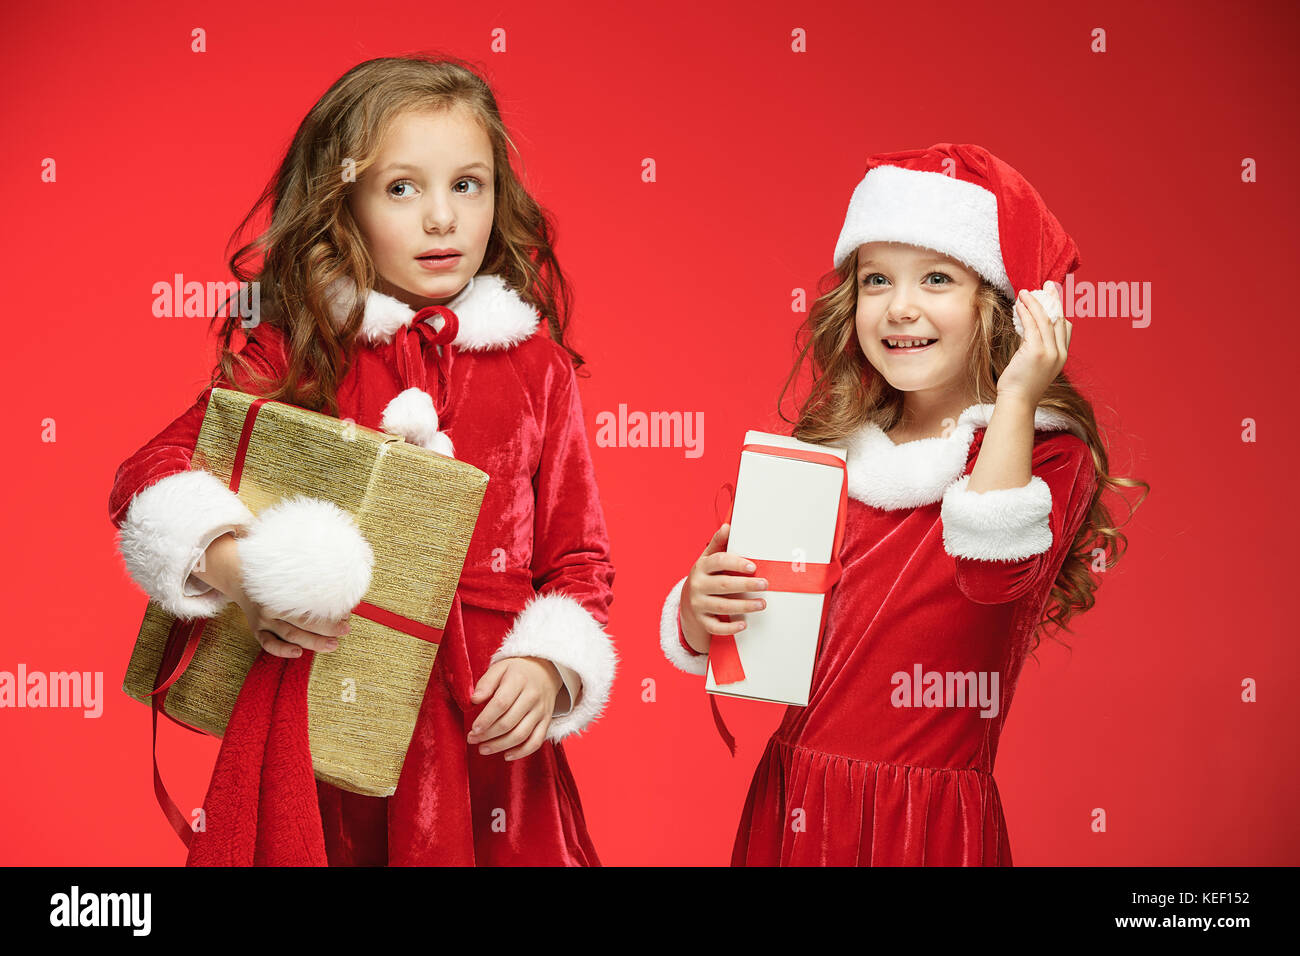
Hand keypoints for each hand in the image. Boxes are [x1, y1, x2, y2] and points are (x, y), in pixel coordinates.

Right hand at [200, 533, 349, 657]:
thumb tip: (339, 595)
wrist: (239, 576)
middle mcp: (272, 605)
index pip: (310, 604)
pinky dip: (282, 650)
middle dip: (327, 628)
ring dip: (313, 642)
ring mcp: (263, 619)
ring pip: (289, 634)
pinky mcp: (257, 629)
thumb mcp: (290, 572)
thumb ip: (310, 582)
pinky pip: (268, 643)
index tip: (347, 615)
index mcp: (282, 590)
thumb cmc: (274, 576)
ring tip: (332, 645)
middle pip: (303, 622)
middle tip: (345, 630)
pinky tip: (298, 653)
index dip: (330, 612)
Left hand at [468, 656, 561, 759]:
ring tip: (483, 749)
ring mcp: (541, 710)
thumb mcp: (500, 668)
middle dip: (488, 735)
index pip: (501, 704)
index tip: (473, 729)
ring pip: (521, 734)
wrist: (546, 670)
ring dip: (500, 745)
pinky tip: (507, 755)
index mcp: (519, 681)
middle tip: (472, 739)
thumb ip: (486, 683)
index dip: (486, 719)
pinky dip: (522, 752)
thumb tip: (474, 700)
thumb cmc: (517, 670)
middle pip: (509, 722)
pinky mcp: (546, 721)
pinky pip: (537, 741)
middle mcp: (532, 696)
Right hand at [679, 523, 768, 653]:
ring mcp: (698, 604)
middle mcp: (697, 586)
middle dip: (746, 584)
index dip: (735, 563)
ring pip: (722, 607)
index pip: (717, 562)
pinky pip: (716, 627)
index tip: (753, 566)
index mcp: (701, 567)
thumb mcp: (708, 559)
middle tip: (765, 584)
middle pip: (723, 585)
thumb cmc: (705, 577)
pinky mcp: (702, 621)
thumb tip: (728, 526)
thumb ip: (718, 544)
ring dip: (744, 606)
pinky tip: (744, 624)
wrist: (688, 603)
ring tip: (762, 604)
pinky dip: (730, 628)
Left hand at [998, 281, 1072, 404]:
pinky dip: (1027, 312)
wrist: (1018, 401)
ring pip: (1046, 320)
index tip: (1053, 297)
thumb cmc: (1022, 385)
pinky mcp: (1036, 352)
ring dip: (1036, 303)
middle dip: (1053, 300)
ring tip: (1026, 292)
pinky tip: (1020, 304)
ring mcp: (1050, 352)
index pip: (1066, 328)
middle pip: (1060, 319)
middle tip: (1047, 285)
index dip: (1060, 310)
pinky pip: (1032, 326)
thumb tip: (1029, 331)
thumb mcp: (1035, 364)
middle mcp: (1060, 353)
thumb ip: (1037, 347)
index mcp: (1062, 356)